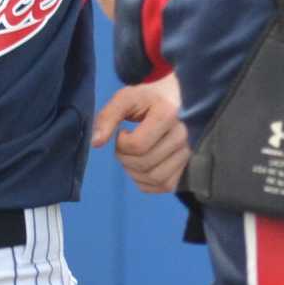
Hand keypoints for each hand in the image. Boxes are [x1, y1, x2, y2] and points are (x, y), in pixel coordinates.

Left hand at [92, 75, 188, 193]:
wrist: (171, 99)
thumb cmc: (147, 99)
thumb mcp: (125, 98)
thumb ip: (108, 117)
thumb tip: (96, 143)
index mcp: (167, 114)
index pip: (137, 145)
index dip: (121, 144)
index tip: (122, 132)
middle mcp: (182, 135)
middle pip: (145, 164)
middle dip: (125, 158)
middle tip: (124, 146)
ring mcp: (187, 152)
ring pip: (155, 178)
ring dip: (134, 172)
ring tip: (133, 156)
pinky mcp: (187, 167)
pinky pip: (164, 186)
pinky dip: (147, 182)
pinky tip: (142, 167)